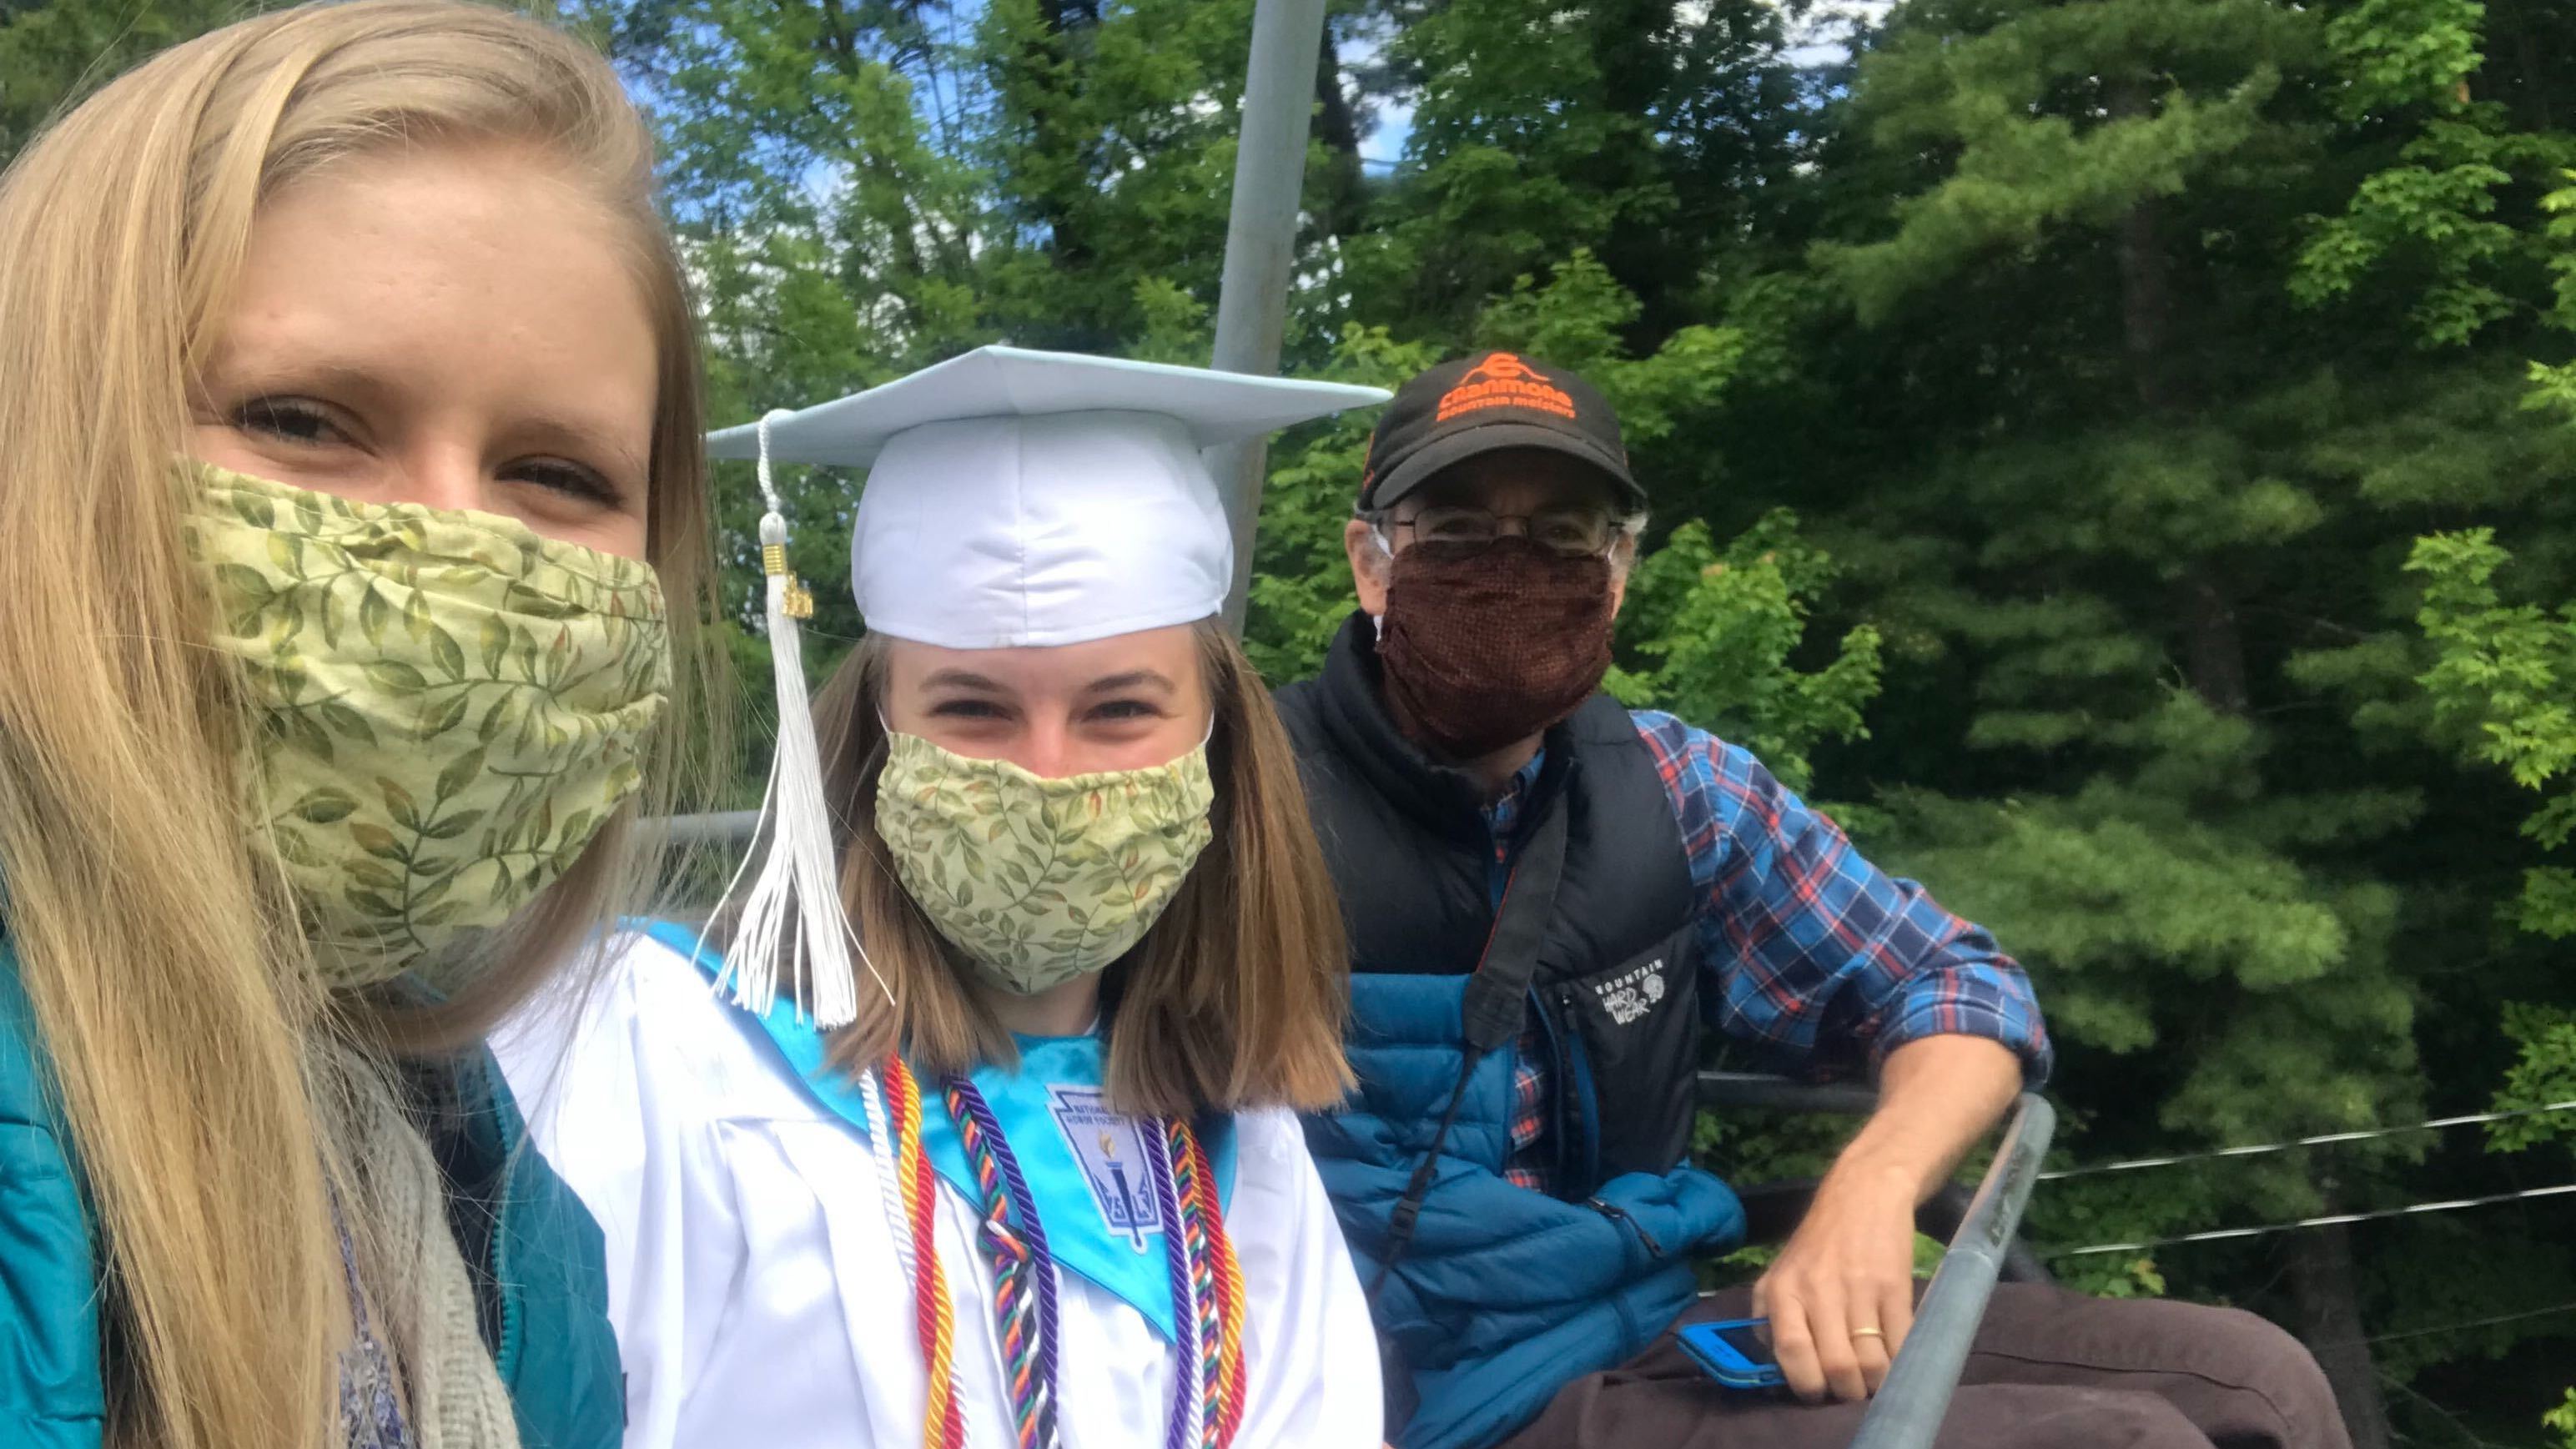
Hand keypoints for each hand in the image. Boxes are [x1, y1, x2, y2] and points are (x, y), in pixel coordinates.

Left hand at [1751, 1159, 1917, 1402]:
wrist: (1864, 1192)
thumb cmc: (1819, 1240)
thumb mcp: (1780, 1272)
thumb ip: (1770, 1318)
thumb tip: (1774, 1370)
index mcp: (1783, 1290)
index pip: (1790, 1352)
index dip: (1807, 1385)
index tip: (1817, 1394)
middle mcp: (1818, 1290)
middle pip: (1837, 1367)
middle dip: (1847, 1392)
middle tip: (1850, 1389)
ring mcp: (1859, 1288)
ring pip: (1871, 1362)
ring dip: (1876, 1382)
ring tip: (1874, 1377)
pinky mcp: (1895, 1286)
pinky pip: (1900, 1343)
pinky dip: (1899, 1361)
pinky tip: (1894, 1357)